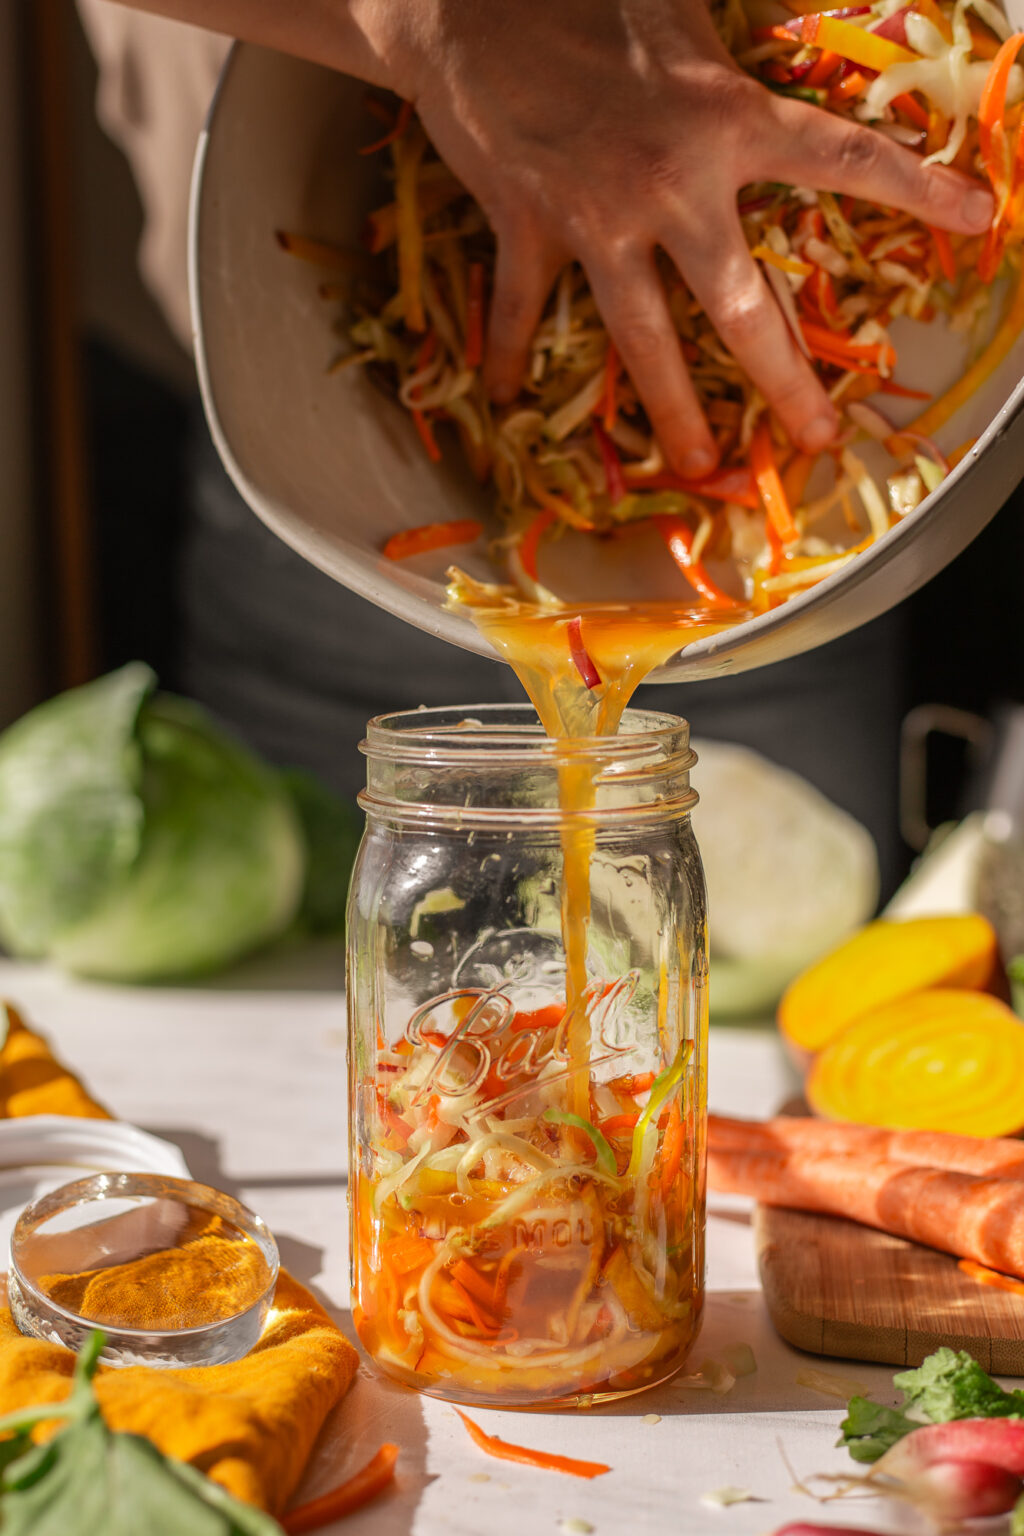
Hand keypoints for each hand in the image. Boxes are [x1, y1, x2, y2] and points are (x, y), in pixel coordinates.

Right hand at [363, 0, 993, 475]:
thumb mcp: (685, 2)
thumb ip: (744, 43)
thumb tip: (818, 13)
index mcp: (724, 120)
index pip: (840, 160)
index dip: (916, 191)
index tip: (976, 221)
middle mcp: (668, 186)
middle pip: (738, 306)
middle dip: (783, 382)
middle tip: (814, 440)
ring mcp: (594, 218)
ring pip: (642, 336)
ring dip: (671, 411)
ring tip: (695, 467)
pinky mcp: (527, 228)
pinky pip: (520, 307)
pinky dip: (507, 352)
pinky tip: (502, 398)